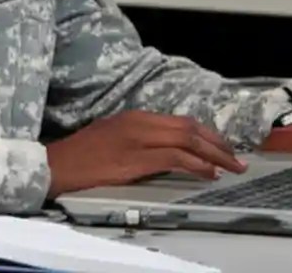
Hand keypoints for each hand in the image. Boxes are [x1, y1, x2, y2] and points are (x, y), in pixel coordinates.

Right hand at [44, 110, 247, 197]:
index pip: (181, 121)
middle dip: (217, 143)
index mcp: (136, 117)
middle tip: (236, 157)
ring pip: (187, 140)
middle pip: (190, 128)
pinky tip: (209, 173)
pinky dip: (196, 164)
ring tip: (231, 166)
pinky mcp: (134, 160)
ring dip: (215, 154)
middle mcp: (140, 123)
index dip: (207, 134)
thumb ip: (142, 139)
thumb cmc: (82, 155)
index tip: (222, 146)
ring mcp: (138, 140)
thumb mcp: (114, 137)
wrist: (55, 164)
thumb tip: (169, 152)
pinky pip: (174, 158)